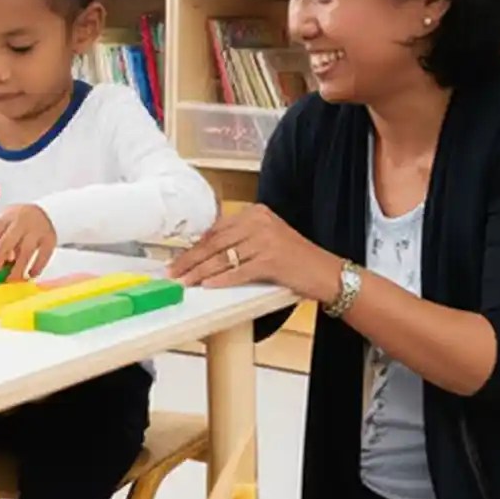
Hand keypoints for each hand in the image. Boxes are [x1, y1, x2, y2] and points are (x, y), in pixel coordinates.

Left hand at [0, 204, 56, 280]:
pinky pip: (43, 256)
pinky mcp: (51, 239)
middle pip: (10, 239)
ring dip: (17, 267)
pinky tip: (29, 275)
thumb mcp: (6, 223)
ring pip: (27, 250)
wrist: (45, 212)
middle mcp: (24, 221)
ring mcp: (39, 230)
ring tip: (10, 280)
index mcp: (9, 216)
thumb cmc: (19, 222)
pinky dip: (37, 267)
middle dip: (0, 256)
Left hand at [166, 204, 342, 301]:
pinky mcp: (271, 260)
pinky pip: (239, 271)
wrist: (325, 271)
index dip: (195, 246)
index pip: (217, 230)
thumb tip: (205, 253)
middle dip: (191, 259)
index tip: (179, 258)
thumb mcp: (266, 238)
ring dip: (200, 272)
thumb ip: (240, 239)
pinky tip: (208, 285)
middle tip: (174, 271)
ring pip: (223, 258)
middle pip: (215, 242)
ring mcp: (265, 240)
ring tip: (185, 281)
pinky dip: (222, 280)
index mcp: (256, 212)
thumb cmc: (295, 258)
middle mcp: (259, 222)